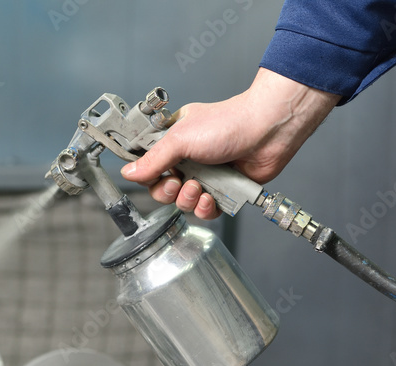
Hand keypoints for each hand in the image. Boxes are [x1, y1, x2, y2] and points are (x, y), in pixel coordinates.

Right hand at [121, 68, 339, 218]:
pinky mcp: (223, 190)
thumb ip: (153, 160)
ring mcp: (206, 176)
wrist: (267, 131)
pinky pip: (206, 211)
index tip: (153, 176)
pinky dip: (207, 209)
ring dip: (188, 200)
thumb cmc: (228, 123)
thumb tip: (128, 173)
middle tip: (178, 183)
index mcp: (173, 142)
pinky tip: (212, 198)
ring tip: (200, 188)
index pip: (149, 167)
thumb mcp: (180, 139)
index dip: (148, 176)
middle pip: (162, 190)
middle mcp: (188, 160)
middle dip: (168, 192)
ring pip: (183, 202)